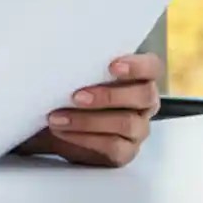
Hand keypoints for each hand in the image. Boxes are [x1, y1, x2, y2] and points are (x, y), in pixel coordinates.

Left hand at [15, 53, 161, 166]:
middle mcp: (144, 103)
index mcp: (139, 78)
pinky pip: (112, 146)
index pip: (152, 67)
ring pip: (126, 123)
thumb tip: (51, 50)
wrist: (58, 127)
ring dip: (88, 120)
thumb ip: (77, 64)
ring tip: (58, 117)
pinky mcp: (125, 152)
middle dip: (109, 95)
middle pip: (144, 96)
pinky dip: (84, 138)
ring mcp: (138, 129)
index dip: (137, 66)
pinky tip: (63, 132)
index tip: (112, 66)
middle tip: (77, 96)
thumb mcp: (75, 76)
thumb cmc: (71, 94)